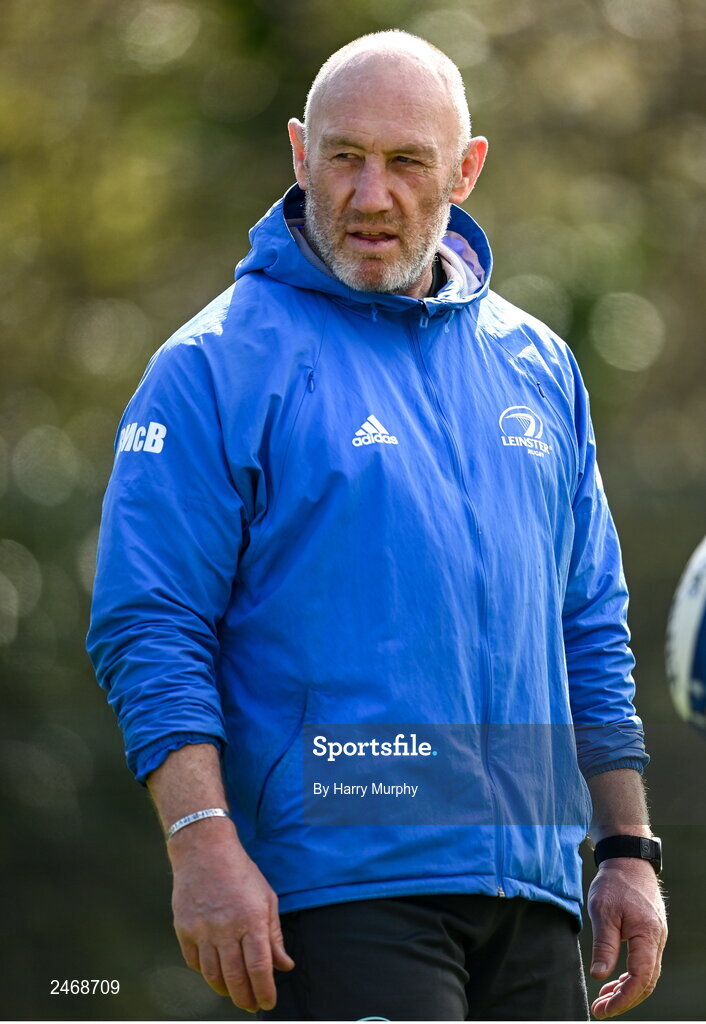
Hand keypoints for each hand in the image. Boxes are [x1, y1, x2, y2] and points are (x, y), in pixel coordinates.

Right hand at [167, 818, 294, 1011]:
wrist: (204, 850)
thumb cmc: (240, 872)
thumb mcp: (266, 898)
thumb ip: (274, 935)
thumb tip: (284, 965)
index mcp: (251, 919)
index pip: (259, 967)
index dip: (265, 991)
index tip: (269, 1003)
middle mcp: (226, 928)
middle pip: (235, 978)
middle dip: (246, 998)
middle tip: (252, 1005)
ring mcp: (202, 930)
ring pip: (213, 976)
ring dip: (226, 991)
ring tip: (235, 993)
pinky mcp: (184, 929)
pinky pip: (194, 962)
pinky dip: (206, 973)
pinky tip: (215, 973)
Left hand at [587, 858, 666, 1018]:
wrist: (628, 861)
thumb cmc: (615, 883)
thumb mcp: (602, 911)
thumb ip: (604, 945)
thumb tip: (600, 976)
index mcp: (647, 935)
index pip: (640, 978)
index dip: (623, 998)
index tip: (603, 1008)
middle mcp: (656, 940)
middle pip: (646, 982)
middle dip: (624, 1000)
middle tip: (600, 1009)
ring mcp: (655, 938)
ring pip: (646, 975)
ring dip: (626, 990)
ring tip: (603, 999)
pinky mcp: (649, 935)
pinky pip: (644, 963)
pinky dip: (629, 976)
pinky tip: (613, 980)